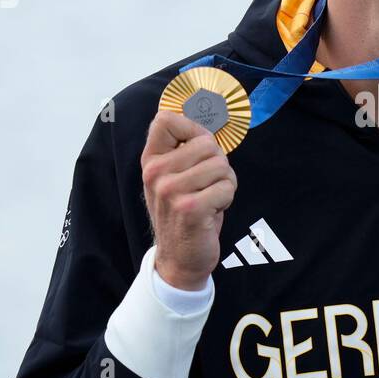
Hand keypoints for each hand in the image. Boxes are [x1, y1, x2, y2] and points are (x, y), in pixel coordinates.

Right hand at [140, 111, 236, 290]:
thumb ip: (185, 150)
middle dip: (218, 164)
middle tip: (207, 186)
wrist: (179, 258)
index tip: (199, 149)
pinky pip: (227, 187)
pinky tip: (212, 212)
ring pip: (221, 165)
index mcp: (151, 161)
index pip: (165, 119)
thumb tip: (209, 119)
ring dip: (225, 184)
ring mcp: (171, 190)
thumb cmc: (185, 212)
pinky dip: (227, 199)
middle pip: (207, 143)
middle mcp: (155, 173)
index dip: (193, 129)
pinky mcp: (190, 207)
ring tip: (209, 199)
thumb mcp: (174, 178)